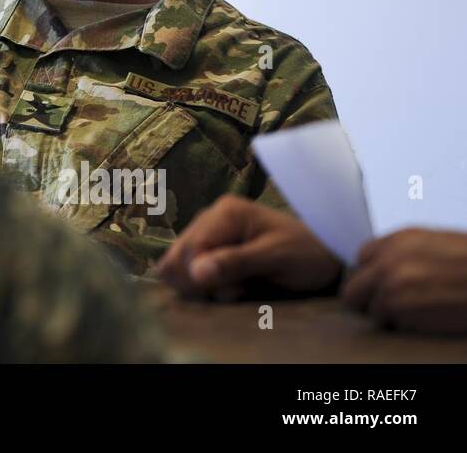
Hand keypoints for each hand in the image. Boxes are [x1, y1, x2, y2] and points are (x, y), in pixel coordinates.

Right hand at [157, 195, 340, 298]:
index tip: (233, 289)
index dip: (202, 276)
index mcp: (225, 213)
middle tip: (239, 288)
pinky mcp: (208, 250)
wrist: (325, 258)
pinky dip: (201, 286)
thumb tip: (195, 273)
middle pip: (178, 258)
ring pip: (178, 267)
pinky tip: (228, 286)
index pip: (190, 249)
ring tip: (237, 287)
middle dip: (201, 282)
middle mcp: (209, 218)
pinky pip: (186, 272)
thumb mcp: (276, 258)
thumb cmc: (307, 255)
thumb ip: (236, 263)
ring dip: (201, 286)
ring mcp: (206, 234)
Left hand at [342, 229, 466, 333]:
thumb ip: (406, 252)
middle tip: (390, 308)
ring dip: (388, 315)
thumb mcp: (438, 245)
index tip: (384, 286)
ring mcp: (388, 283)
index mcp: (397, 239)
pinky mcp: (397, 307)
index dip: (372, 276)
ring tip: (418, 312)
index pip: (361, 259)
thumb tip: (384, 266)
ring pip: (368, 310)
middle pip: (353, 289)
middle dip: (368, 300)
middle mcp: (386, 258)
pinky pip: (386, 324)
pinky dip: (402, 327)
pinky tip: (426, 319)